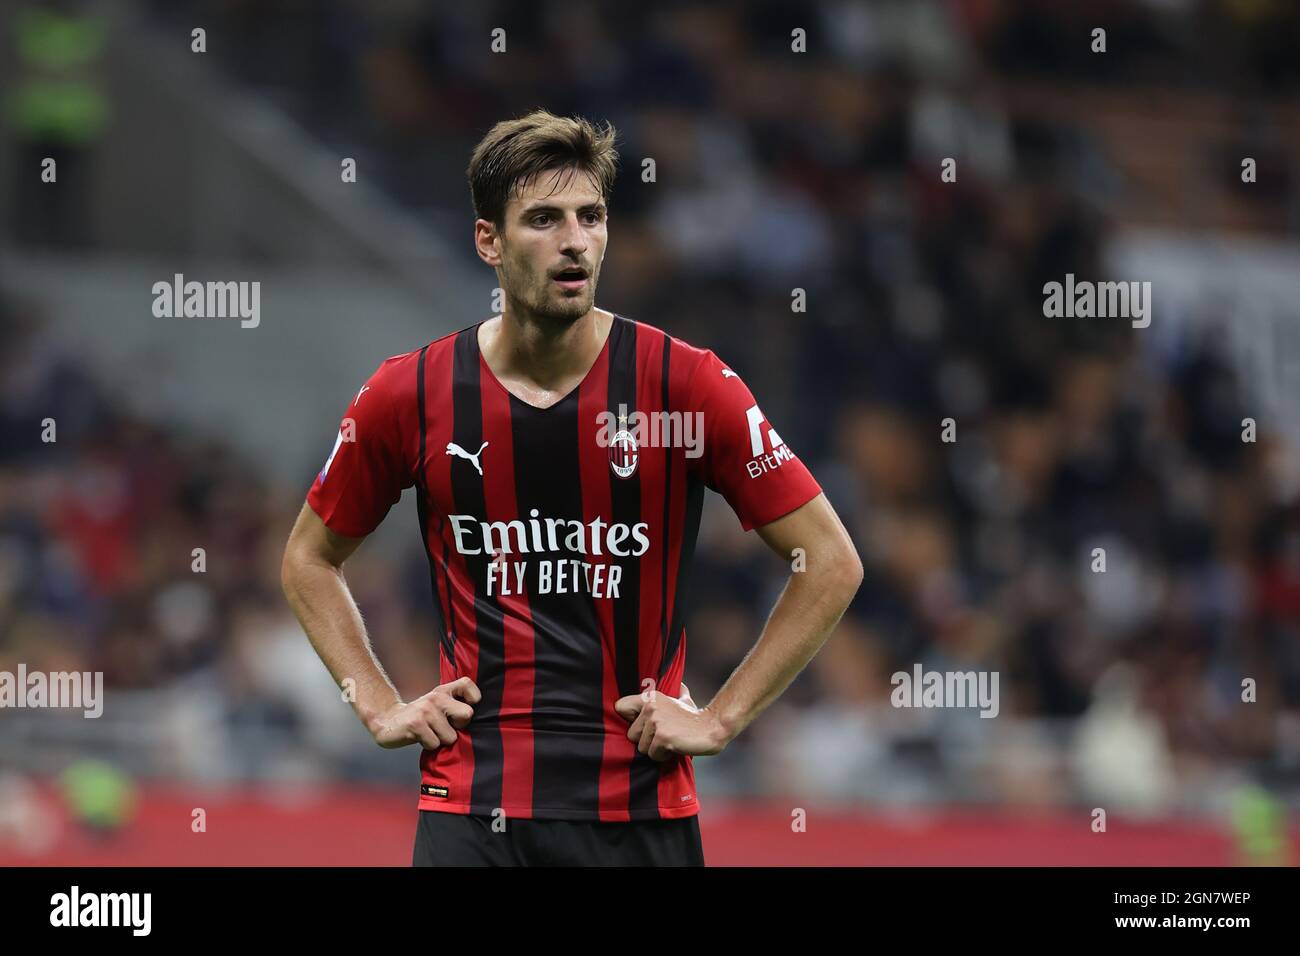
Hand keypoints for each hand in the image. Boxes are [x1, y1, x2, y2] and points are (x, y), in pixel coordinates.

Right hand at [369, 676, 481, 750]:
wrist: (386, 722)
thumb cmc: (420, 718)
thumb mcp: (437, 705)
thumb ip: (455, 706)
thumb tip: (482, 721)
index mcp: (443, 691)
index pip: (468, 684)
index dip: (473, 699)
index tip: (462, 710)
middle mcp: (436, 697)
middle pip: (467, 715)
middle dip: (458, 727)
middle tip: (444, 727)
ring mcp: (426, 710)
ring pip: (451, 736)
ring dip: (440, 740)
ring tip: (429, 733)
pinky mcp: (416, 724)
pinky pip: (435, 744)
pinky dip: (429, 746)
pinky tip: (420, 738)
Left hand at [614, 682, 728, 760]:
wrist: (713, 728)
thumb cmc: (695, 718)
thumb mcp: (684, 700)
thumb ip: (677, 693)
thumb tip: (681, 685)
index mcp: (651, 697)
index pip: (621, 707)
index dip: (630, 720)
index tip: (644, 725)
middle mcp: (651, 707)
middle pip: (631, 735)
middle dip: (646, 740)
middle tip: (665, 735)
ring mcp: (656, 722)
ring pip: (642, 748)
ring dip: (656, 749)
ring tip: (671, 741)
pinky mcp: (663, 737)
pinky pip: (653, 755)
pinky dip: (664, 756)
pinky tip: (676, 747)